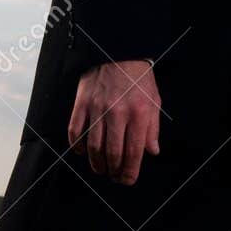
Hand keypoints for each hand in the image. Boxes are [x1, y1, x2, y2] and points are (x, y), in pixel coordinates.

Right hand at [68, 59, 161, 184]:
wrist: (118, 50)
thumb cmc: (139, 78)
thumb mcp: (154, 101)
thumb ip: (153, 128)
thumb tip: (151, 152)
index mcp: (139, 113)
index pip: (134, 152)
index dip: (130, 172)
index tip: (127, 180)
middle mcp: (118, 113)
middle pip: (112, 153)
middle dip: (113, 171)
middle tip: (114, 176)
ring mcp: (97, 108)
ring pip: (93, 146)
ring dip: (96, 163)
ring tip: (100, 168)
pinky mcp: (82, 102)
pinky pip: (75, 131)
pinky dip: (78, 146)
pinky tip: (83, 152)